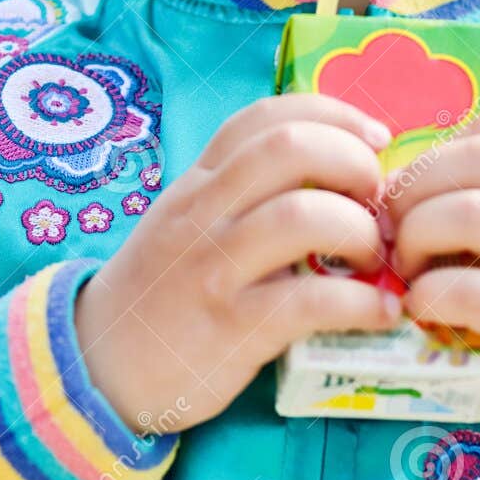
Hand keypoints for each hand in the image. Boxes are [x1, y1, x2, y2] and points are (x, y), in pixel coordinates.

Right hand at [75, 93, 399, 436]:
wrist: (98, 365)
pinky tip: (380, 311)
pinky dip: (361, 303)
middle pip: (289, 148)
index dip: (332, 114)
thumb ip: (242, 195)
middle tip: (379, 200)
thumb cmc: (162, 290)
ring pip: (302, 217)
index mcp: (197, 183)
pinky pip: (309, 301)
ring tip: (376, 259)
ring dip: (361, 231)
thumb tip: (335, 176)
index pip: (264, 118)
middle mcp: (203, 214)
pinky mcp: (230, 328)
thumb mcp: (187, 223)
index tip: (376, 138)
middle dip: (353, 163)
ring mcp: (213, 268)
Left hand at [379, 110, 479, 443]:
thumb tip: (402, 184)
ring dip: (416, 237)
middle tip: (390, 229)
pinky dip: (427, 293)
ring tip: (406, 269)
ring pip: (470, 214)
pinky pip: (468, 290)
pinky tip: (423, 308)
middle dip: (414, 188)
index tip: (409, 194)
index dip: (436, 154)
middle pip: (478, 160)